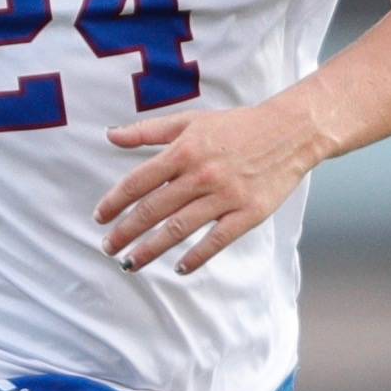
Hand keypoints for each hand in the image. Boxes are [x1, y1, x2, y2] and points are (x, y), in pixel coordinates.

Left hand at [97, 100, 325, 274]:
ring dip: (150, 250)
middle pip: (153, 210)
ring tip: (130, 263)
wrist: (290, 132)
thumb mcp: (191, 121)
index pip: (138, 182)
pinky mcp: (249, 213)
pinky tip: (179, 268)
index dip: (115, 202)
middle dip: (126, 232)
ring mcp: (226, 196)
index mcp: (184, 150)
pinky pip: (217, 241)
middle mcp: (201, 175)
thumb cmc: (237, 126)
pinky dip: (196, 257)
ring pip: (178, 230)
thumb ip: (148, 131)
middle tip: (108, 248)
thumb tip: (109, 135)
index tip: (100, 218)